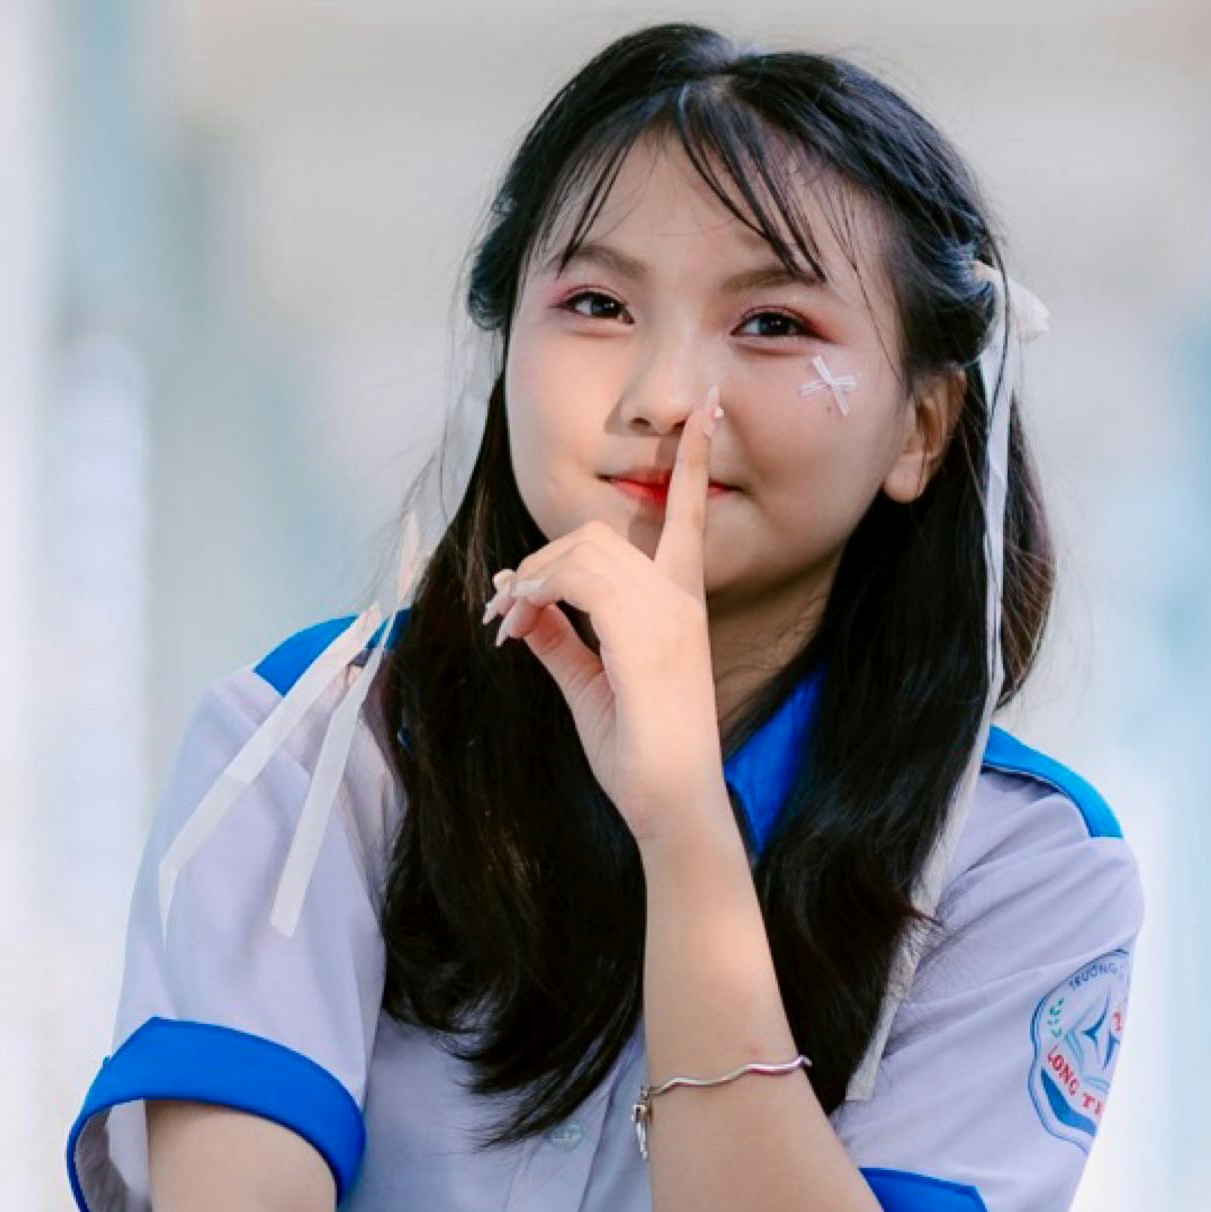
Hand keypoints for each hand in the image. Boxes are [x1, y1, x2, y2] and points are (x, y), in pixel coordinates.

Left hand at [488, 392, 729, 847]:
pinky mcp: (645, 635)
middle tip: (503, 607)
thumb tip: (526, 607)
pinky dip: (535, 594)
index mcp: (681, 602)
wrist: (673, 804)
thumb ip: (561, 639)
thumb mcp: (591, 684)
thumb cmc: (642, 753)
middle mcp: (679, 598)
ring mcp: (666, 613)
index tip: (707, 407)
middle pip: (598, 533)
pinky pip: (575, 581)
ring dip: (530, 579)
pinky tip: (515, 625)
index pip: (690, 514)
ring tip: (505, 621)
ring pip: (582, 550)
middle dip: (539, 560)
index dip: (693, 460)